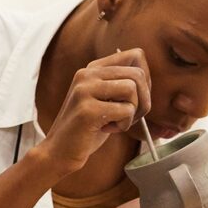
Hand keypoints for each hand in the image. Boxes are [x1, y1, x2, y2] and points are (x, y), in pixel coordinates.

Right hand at [31, 49, 152, 176]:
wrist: (58, 151)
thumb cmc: (87, 129)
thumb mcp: (104, 100)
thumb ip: (120, 85)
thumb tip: (148, 79)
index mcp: (92, 68)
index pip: (136, 55)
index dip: (146, 80)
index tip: (136, 98)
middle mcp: (87, 74)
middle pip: (138, 74)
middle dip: (144, 100)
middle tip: (130, 116)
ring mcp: (85, 90)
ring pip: (133, 89)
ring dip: (133, 112)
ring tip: (118, 122)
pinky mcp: (87, 110)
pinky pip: (125, 111)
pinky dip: (123, 125)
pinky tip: (107, 129)